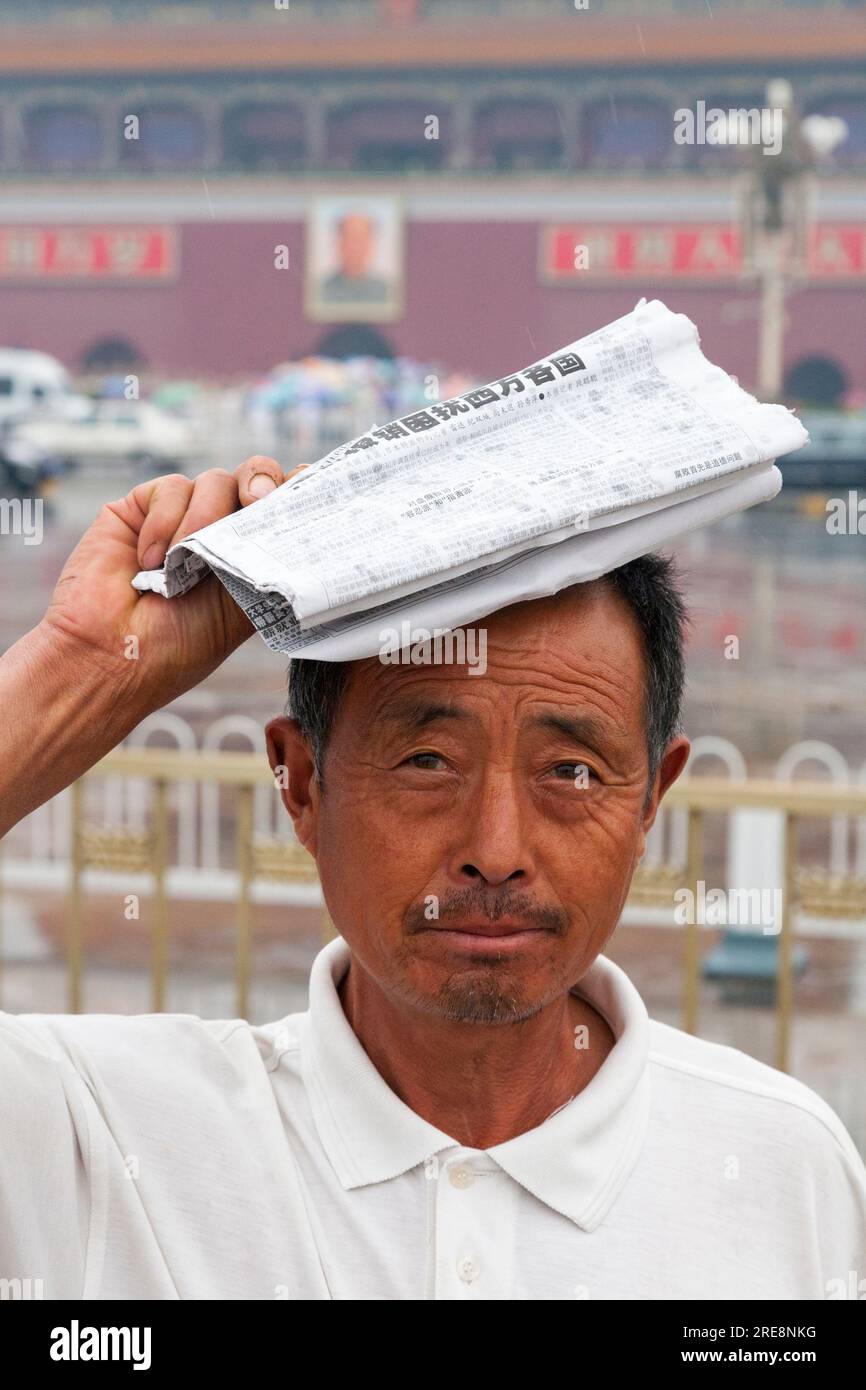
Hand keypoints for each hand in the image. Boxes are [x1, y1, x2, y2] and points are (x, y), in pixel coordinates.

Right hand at [39, 455, 301, 713]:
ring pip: (217, 480)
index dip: (301, 490)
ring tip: (183, 566)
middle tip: (258, 502)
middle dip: (264, 483)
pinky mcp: (143, 506)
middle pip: (259, 477)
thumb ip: (272, 562)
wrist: (115, 656)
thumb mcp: (244, 608)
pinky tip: (150, 562)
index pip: (286, 507)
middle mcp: (222, 531)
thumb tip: (308, 523)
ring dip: (206, 520)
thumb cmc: (179, 647)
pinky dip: (165, 524)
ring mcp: (183, 516)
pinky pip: (172, 488)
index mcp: (254, 556)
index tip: (310, 491)